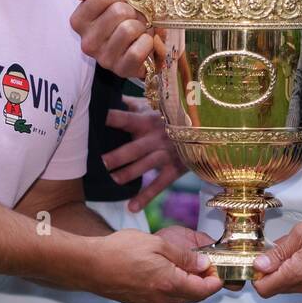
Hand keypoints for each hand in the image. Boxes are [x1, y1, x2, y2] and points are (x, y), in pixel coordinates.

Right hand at [67, 0, 155, 77]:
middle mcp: (87, 41)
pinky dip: (147, 43)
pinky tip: (143, 42)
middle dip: (132, 10)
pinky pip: (137, 51)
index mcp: (79, 20)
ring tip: (138, 29)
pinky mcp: (121, 70)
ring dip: (140, 26)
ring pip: (129, 29)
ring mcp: (104, 58)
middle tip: (132, 16)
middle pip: (119, 11)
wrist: (137, 41)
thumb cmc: (118, 13)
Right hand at [87, 228, 221, 302]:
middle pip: (193, 296)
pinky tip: (170, 272)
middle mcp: (161, 298)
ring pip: (179, 297)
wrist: (90, 265)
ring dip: (189, 285)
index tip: (219, 270)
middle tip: (208, 265)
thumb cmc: (119, 251)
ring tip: (190, 266)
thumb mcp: (157, 244)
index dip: (215, 280)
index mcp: (169, 283)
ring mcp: (150, 302)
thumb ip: (183, 256)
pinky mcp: (141, 301)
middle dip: (204, 283)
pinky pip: (165, 298)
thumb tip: (203, 263)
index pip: (203, 290)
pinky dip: (174, 287)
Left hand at [103, 97, 188, 211]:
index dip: (112, 118)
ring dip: (130, 173)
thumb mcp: (152, 107)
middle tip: (101, 162)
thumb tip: (108, 95)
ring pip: (146, 165)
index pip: (126, 118)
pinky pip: (160, 184)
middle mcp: (156, 136)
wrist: (205, 127)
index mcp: (147, 120)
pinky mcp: (175, 168)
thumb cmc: (169, 116)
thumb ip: (131, 105)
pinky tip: (131, 207)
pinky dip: (146, 196)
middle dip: (119, 155)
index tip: (96, 120)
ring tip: (113, 181)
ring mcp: (166, 153)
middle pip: (135, 147)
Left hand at [251, 210, 301, 297]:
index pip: (265, 288)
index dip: (256, 274)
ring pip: (287, 286)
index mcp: (299, 272)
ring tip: (291, 248)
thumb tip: (260, 263)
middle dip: (269, 271)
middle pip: (275, 288)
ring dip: (283, 270)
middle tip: (273, 250)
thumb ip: (279, 250)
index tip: (257, 259)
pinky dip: (295, 272)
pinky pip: (300, 284)